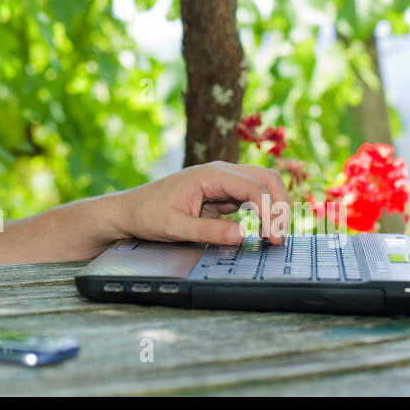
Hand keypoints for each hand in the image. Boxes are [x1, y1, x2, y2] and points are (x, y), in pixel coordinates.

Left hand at [110, 161, 291, 246]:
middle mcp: (220, 172)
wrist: (130, 211)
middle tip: (279, 238)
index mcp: (209, 174)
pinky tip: (265, 230)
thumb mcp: (174, 228)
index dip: (269, 211)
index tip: (271, 238)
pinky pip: (253, 196)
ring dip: (276, 207)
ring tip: (275, 236)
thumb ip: (208, 231)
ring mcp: (223, 181)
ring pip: (264, 185)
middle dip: (280, 205)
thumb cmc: (147, 214)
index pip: (254, 186)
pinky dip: (265, 210)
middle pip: (267, 178)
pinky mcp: (223, 193)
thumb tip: (242, 236)